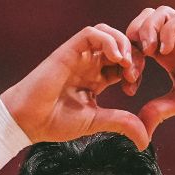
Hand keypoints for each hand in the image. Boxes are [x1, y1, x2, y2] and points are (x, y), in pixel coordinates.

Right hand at [0, 26, 150, 148]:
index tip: (132, 87)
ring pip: (107, 33)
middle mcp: (88, 64)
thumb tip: (145, 140)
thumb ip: (121, 123)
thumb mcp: (96, 122)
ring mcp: (78, 56)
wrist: (29, 121)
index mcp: (95, 79)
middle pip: (118, 45)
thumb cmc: (55, 122)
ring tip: (126, 65)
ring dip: (122, 44)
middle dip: (133, 55)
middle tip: (134, 75)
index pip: (123, 64)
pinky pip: (92, 33)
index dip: (134, 70)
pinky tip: (116, 58)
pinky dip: (108, 41)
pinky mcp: (68, 50)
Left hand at [124, 6, 174, 136]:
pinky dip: (167, 31)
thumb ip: (158, 110)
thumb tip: (139, 129)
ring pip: (160, 13)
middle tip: (134, 62)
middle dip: (132, 37)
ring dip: (148, 30)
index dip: (128, 60)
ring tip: (148, 53)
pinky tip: (166, 52)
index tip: (130, 84)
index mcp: (168, 55)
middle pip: (144, 20)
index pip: (137, 43)